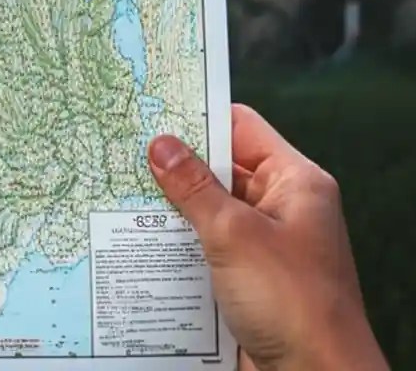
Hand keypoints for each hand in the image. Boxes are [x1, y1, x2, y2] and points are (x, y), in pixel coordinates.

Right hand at [146, 104, 388, 370]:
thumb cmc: (294, 302)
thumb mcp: (234, 234)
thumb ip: (195, 187)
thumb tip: (162, 145)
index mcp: (296, 183)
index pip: (242, 128)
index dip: (200, 118)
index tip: (153, 113)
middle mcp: (283, 209)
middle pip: (221, 170)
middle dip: (176, 168)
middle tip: (123, 158)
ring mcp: (266, 247)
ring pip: (209, 213)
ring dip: (171, 213)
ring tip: (119, 200)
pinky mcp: (249, 281)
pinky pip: (207, 251)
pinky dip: (177, 248)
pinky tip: (139, 247)